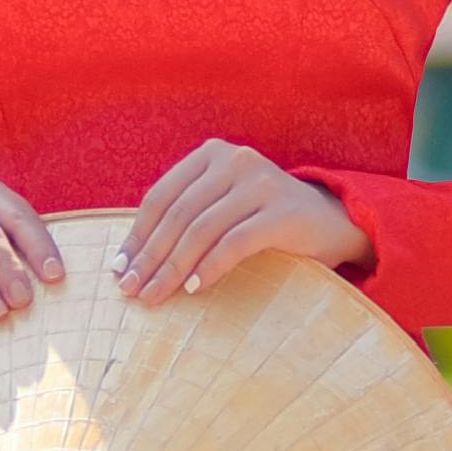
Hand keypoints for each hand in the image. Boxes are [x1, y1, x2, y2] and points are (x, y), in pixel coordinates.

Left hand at [117, 140, 366, 302]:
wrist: (332, 222)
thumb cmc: (265, 220)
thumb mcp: (222, 206)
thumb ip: (186, 217)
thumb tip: (130, 260)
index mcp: (212, 154)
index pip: (161, 196)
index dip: (137, 235)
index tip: (119, 269)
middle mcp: (235, 160)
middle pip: (178, 215)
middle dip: (150, 257)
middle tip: (132, 290)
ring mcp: (261, 183)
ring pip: (201, 229)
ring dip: (173, 268)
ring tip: (156, 296)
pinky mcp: (283, 211)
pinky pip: (235, 242)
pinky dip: (210, 267)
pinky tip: (195, 289)